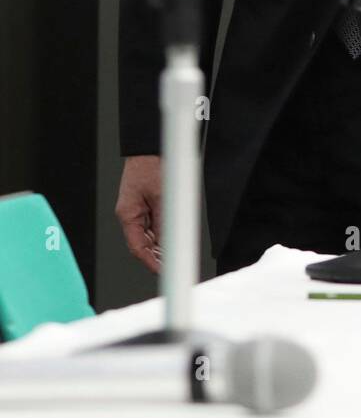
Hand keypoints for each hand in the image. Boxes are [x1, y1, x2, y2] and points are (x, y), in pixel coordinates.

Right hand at [115, 154, 162, 273]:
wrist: (151, 147)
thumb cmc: (151, 165)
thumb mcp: (163, 196)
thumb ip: (165, 221)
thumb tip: (170, 242)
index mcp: (128, 214)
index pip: (137, 247)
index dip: (150, 261)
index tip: (163, 270)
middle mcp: (130, 214)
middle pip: (142, 244)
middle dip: (157, 255)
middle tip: (173, 264)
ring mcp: (137, 210)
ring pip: (148, 236)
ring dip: (161, 245)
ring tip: (175, 255)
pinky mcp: (145, 205)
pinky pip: (152, 225)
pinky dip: (161, 234)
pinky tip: (172, 238)